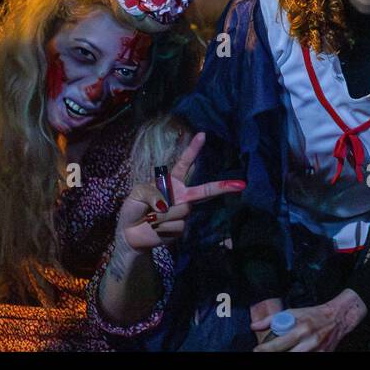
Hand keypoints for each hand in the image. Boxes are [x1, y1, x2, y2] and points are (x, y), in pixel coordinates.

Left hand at [116, 132, 244, 252]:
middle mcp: (181, 196)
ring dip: (162, 216)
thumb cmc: (134, 208)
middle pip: (204, 190)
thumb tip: (167, 204)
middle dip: (223, 187)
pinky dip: (163, 227)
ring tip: (151, 218)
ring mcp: (183, 213)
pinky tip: (156, 228)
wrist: (130, 234)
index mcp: (171, 183)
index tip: (202, 135)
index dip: (193, 150)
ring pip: (182, 210)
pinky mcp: (181, 228)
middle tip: (240, 184)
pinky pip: (177, 225)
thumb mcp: (137, 194)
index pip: (184, 164)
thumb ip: (152, 193)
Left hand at [252, 289, 367, 351]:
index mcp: (302, 328)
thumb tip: (254, 326)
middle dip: (274, 355)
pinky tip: (294, 352)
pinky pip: (308, 359)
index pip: (280, 343)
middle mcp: (310, 342)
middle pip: (289, 354)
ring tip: (280, 353)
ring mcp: (318, 351)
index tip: (257, 350)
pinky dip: (297, 356)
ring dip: (287, 355)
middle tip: (264, 354)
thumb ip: (271, 319)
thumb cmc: (313, 315)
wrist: (338, 318)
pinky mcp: (323, 356)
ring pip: (298, 357)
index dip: (266, 349)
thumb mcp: (293, 312)